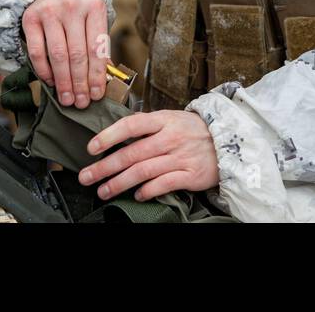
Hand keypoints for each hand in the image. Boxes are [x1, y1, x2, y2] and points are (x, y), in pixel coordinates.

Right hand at [21, 0, 108, 108]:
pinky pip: (37, 51)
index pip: (97, 48)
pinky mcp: (31, 18)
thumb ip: (97, 46)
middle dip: (80, 83)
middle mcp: (72, 7)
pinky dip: (44, 71)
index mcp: (94, 7)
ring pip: (58, 55)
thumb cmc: (77, 11)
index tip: (97, 95)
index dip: (97, 75)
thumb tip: (102, 81)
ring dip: (63, 82)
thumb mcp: (92, 21)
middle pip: (77, 54)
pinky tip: (51, 82)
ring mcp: (50, 11)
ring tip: (67, 99)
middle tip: (81, 103)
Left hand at [77, 110, 218, 200]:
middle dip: (105, 167)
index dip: (109, 136)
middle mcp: (170, 138)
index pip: (131, 125)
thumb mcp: (171, 118)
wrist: (228, 141)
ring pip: (143, 171)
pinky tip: (135, 196)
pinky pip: (163, 184)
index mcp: (163, 120)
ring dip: (119, 183)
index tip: (91, 147)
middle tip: (86, 177)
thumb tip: (120, 127)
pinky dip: (147, 191)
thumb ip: (147, 124)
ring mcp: (180, 157)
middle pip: (132, 153)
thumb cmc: (193, 130)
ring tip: (104, 191)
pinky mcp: (190, 175)